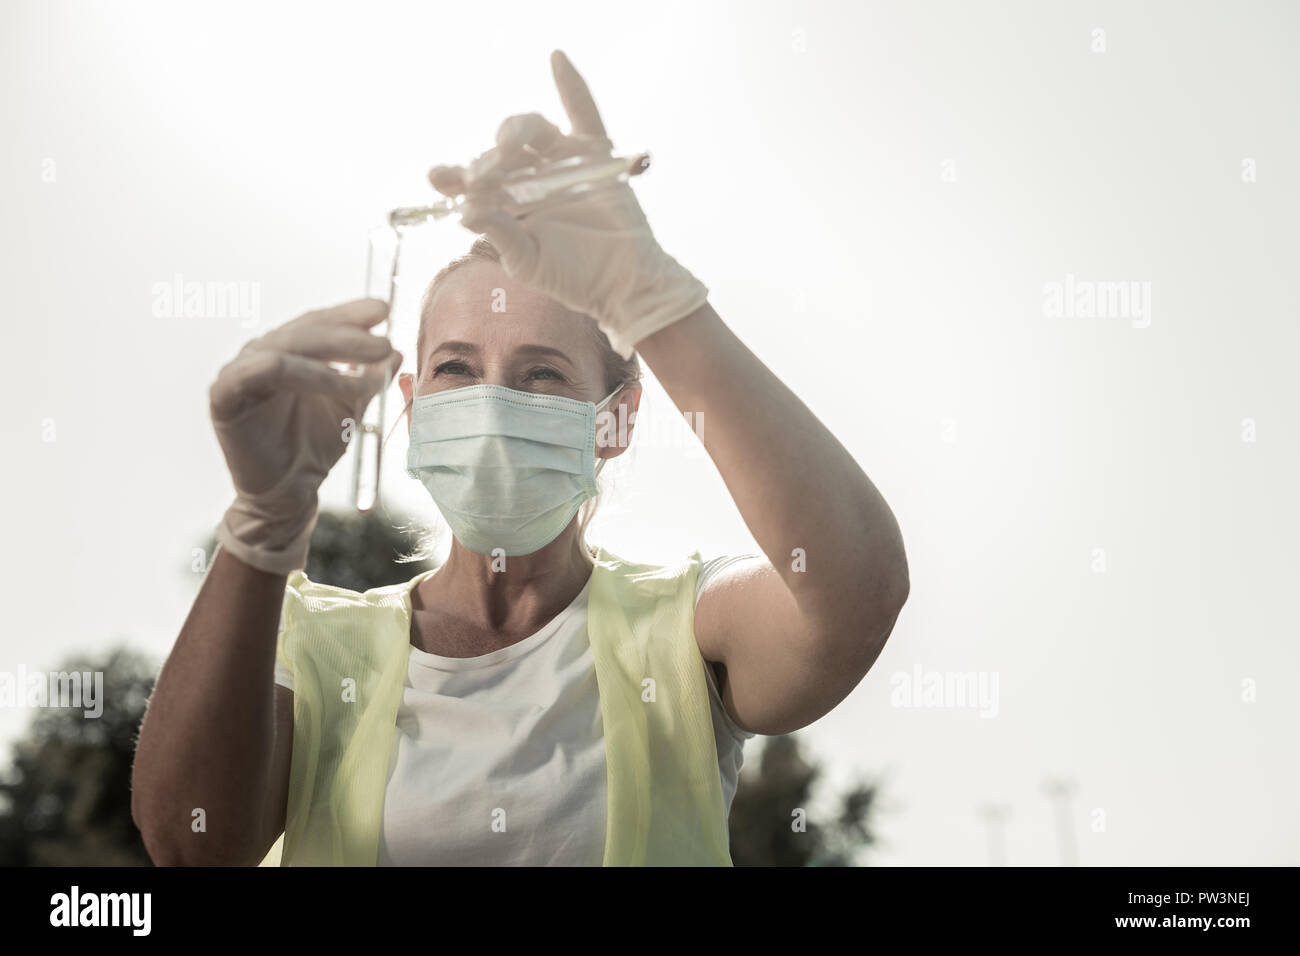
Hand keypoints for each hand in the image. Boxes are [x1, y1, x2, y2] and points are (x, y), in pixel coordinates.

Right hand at [210, 299, 400, 574]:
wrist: (290, 493)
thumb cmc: (314, 447)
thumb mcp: (352, 407)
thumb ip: (370, 378)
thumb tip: (394, 351)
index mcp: (286, 352)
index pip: (319, 322)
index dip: (350, 313)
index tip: (385, 309)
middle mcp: (260, 354)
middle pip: (306, 329)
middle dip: (349, 333)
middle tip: (385, 342)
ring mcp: (239, 371)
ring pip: (288, 346)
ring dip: (335, 357)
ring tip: (369, 378)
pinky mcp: (225, 395)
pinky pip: (264, 370)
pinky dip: (307, 374)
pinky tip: (340, 386)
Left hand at [427, 50, 707, 358]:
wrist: (621, 282)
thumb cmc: (571, 277)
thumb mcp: (527, 260)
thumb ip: (498, 234)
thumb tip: (464, 213)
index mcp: (508, 204)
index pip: (473, 183)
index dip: (454, 176)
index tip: (437, 177)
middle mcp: (531, 178)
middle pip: (500, 154)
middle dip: (487, 160)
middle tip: (483, 174)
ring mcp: (561, 162)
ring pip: (531, 132)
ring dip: (516, 131)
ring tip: (507, 147)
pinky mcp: (594, 153)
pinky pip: (583, 113)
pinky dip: (571, 85)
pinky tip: (557, 60)